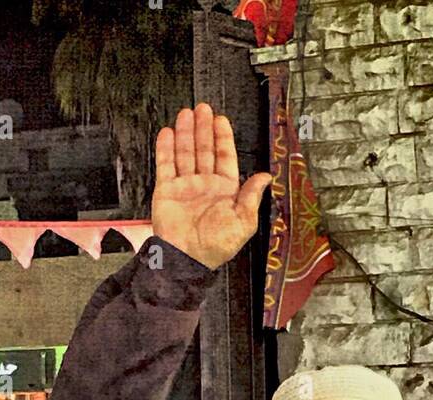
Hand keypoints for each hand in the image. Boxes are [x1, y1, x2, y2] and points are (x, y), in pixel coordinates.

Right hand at [152, 104, 271, 271]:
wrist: (186, 258)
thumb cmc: (216, 246)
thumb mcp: (244, 222)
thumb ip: (252, 196)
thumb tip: (266, 177)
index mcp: (225, 192)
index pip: (225, 158)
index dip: (223, 138)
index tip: (221, 120)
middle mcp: (205, 186)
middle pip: (204, 150)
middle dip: (204, 129)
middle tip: (203, 109)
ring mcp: (185, 187)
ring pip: (185, 153)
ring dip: (186, 133)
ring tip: (186, 113)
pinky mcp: (166, 190)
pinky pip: (166, 165)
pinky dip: (166, 148)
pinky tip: (168, 133)